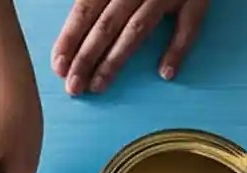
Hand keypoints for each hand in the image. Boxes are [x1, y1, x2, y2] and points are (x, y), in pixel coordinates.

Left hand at [52, 0, 209, 95]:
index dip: (70, 39)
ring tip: (99, 86)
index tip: (58, 66)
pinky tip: (166, 72)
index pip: (85, 10)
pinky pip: (188, 26)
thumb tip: (74, 23)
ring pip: (137, 29)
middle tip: (73, 87)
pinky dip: (178, 49)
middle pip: (106, 25)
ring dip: (116, 60)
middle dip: (86, 58)